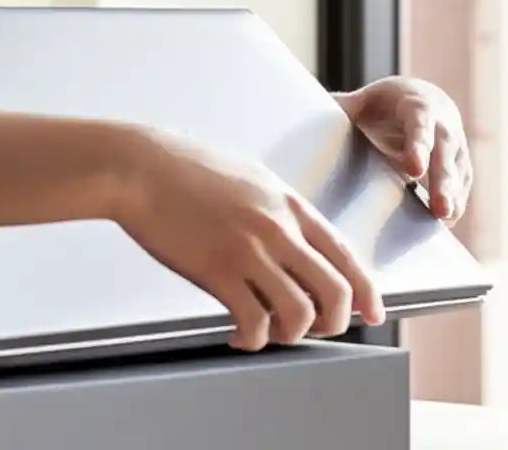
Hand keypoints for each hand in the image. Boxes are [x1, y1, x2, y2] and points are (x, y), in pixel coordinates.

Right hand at [118, 128, 385, 351]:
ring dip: (290, 334)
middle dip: (333, 322)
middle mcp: (277, 228)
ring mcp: (249, 250)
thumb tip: (289, 237)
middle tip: (314, 330)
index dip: (366, 291)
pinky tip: (237, 336)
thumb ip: (274, 207)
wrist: (138, 166)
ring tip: (269, 333)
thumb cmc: (180, 166)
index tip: (369, 312)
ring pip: (300, 312)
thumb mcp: (246, 176)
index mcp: (288, 203)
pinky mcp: (216, 270)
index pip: (346, 255)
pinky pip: (253, 321)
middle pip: (335, 291)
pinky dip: (252, 340)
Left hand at [336, 76, 471, 222]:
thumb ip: (340, 108)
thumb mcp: (364, 100)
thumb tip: (304, 112)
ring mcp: (456, 147)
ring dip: (453, 197)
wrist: (425, 102)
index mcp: (418, 106)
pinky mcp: (460, 166)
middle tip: (439, 209)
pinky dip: (456, 202)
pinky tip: (444, 223)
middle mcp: (444, 126)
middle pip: (445, 154)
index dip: (418, 145)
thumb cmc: (387, 104)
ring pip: (458, 173)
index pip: (420, 125)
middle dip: (442, 182)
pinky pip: (462, 186)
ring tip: (444, 221)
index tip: (412, 170)